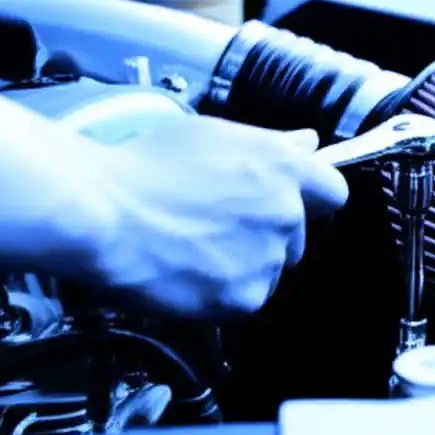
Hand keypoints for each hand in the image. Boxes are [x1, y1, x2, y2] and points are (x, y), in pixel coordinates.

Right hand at [89, 115, 347, 318]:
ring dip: (245, 264)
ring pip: (271, 270)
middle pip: (297, 235)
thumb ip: (269, 145)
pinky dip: (223, 292)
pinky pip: (246, 298)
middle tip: (217, 223)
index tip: (287, 201)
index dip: (310, 198)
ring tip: (194, 246)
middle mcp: (285, 213)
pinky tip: (188, 271)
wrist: (102, 214)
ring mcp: (267, 260)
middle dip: (267, 233)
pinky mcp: (244, 299)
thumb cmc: (144, 167)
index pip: (333, 191)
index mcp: (282, 166)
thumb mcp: (211, 136)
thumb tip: (308, 144)